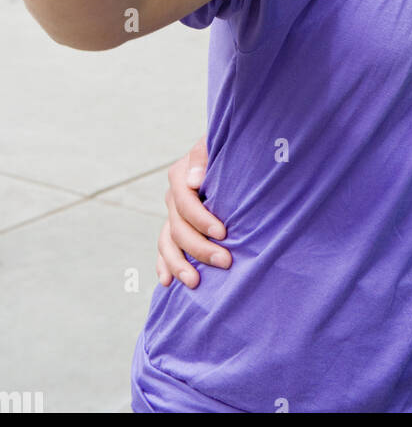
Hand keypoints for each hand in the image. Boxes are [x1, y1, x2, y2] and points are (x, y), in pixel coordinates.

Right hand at [156, 136, 231, 288]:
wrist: (232, 153)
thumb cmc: (230, 148)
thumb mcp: (218, 144)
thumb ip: (203, 156)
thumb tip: (193, 181)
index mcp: (180, 174)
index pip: (185, 202)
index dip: (202, 219)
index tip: (223, 233)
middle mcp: (173, 196)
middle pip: (178, 228)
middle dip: (200, 248)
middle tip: (225, 262)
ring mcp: (172, 214)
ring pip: (168, 243)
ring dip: (179, 264)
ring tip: (195, 282)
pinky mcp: (175, 228)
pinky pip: (164, 249)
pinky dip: (164, 266)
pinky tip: (168, 282)